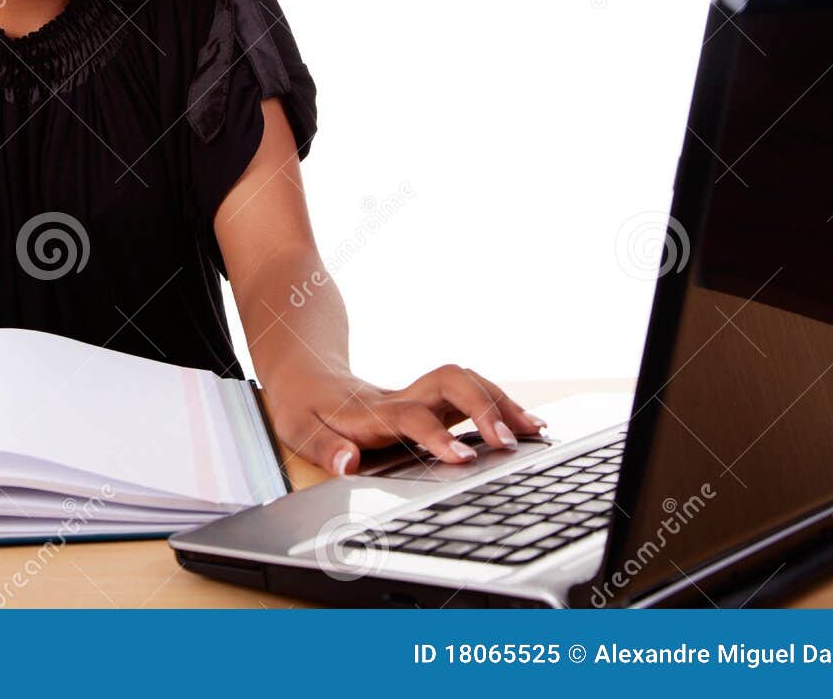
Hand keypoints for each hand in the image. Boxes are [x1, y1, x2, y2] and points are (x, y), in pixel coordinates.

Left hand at [260, 362, 547, 477]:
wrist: (305, 368)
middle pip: (450, 382)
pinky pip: (469, 393)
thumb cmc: (304, 406)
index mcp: (372, 410)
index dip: (437, 436)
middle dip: (483, 407)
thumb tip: (348, 464)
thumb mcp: (298, 430)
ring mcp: (417, 394)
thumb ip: (324, 449)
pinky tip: (524, 425)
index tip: (464, 459)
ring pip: (466, 382)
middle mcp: (401, 396)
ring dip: (500, 402)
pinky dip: (499, 405)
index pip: (411, 416)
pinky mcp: (428, 398)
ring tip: (534, 431)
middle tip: (509, 443)